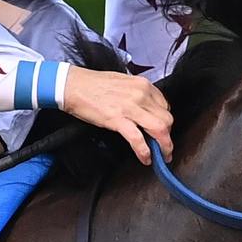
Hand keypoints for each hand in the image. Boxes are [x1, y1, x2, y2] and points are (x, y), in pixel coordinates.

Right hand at [60, 67, 174, 162]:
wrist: (73, 85)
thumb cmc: (94, 84)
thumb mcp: (124, 82)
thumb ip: (137, 93)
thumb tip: (145, 108)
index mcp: (143, 85)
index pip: (165, 106)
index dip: (165, 122)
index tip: (161, 131)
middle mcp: (141, 95)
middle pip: (167, 119)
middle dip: (167, 136)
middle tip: (164, 147)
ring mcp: (130, 107)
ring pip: (159, 129)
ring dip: (164, 147)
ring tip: (162, 156)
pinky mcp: (117, 120)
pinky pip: (138, 139)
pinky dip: (144, 151)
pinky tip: (145, 158)